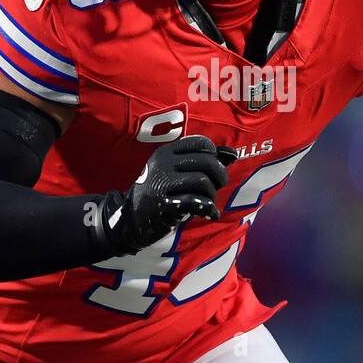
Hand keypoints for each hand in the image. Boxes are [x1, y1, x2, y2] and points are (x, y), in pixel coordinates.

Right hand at [96, 136, 235, 253]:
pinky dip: (209, 209)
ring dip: (212, 194)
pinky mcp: (165, 205)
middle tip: (217, 186)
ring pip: (203, 182)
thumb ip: (202, 160)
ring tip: (208, 201)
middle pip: (207, 162)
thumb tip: (233, 154)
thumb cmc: (159, 193)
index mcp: (166, 152)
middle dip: (220, 175)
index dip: (214, 155)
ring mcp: (162, 184)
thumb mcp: (174, 171)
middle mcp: (163, 164)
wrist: (130, 220)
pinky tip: (210, 213)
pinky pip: (197, 202)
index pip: (200, 143)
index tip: (211, 169)